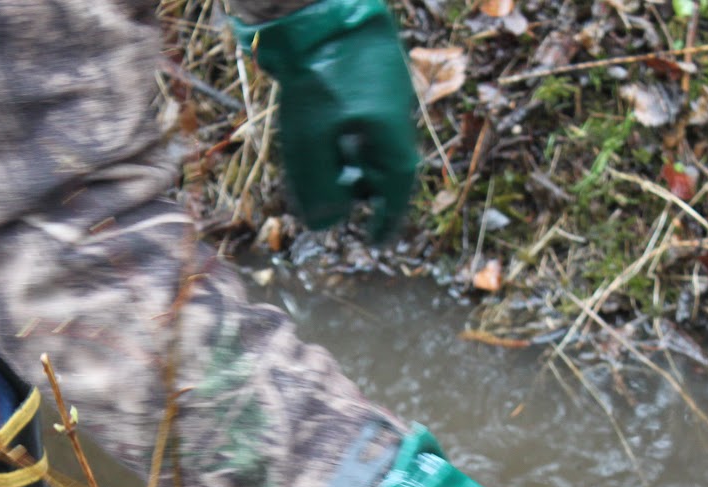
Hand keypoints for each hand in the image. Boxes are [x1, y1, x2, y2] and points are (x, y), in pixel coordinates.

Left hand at [235, 0, 419, 239]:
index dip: (386, 221)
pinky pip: (363, 116)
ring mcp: (387, 91)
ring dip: (352, 160)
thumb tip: (325, 225)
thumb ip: (318, 188)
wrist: (319, 7)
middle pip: (385, 167)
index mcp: (391, 138)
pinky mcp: (369, 71)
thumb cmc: (318, 76)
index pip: (396, 192)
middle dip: (364, 189)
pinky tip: (323, 129)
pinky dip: (347, 134)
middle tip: (341, 202)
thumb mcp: (310, 140)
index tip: (377, 242)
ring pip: (372, 140)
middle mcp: (397, 116)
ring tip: (326, 165)